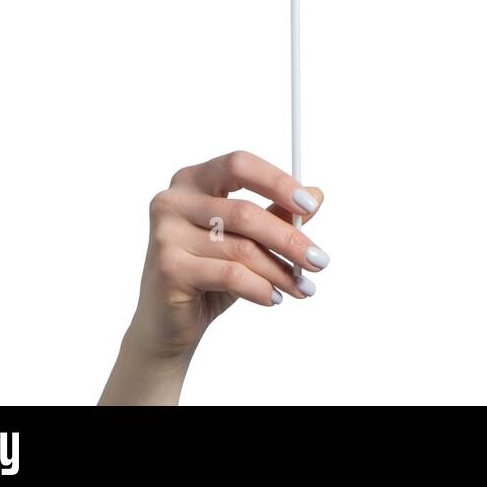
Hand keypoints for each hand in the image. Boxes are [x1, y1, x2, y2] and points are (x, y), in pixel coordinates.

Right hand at [100, 151, 326, 403]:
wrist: (168, 321)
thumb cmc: (209, 272)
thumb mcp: (246, 239)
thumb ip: (275, 214)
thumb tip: (317, 193)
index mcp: (193, 180)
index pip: (239, 165)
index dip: (277, 182)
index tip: (310, 205)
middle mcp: (173, 201)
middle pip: (245, 212)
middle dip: (289, 239)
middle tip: (320, 261)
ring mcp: (166, 234)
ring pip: (241, 249)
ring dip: (280, 271)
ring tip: (302, 287)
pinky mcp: (169, 269)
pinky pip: (230, 275)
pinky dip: (260, 288)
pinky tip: (274, 298)